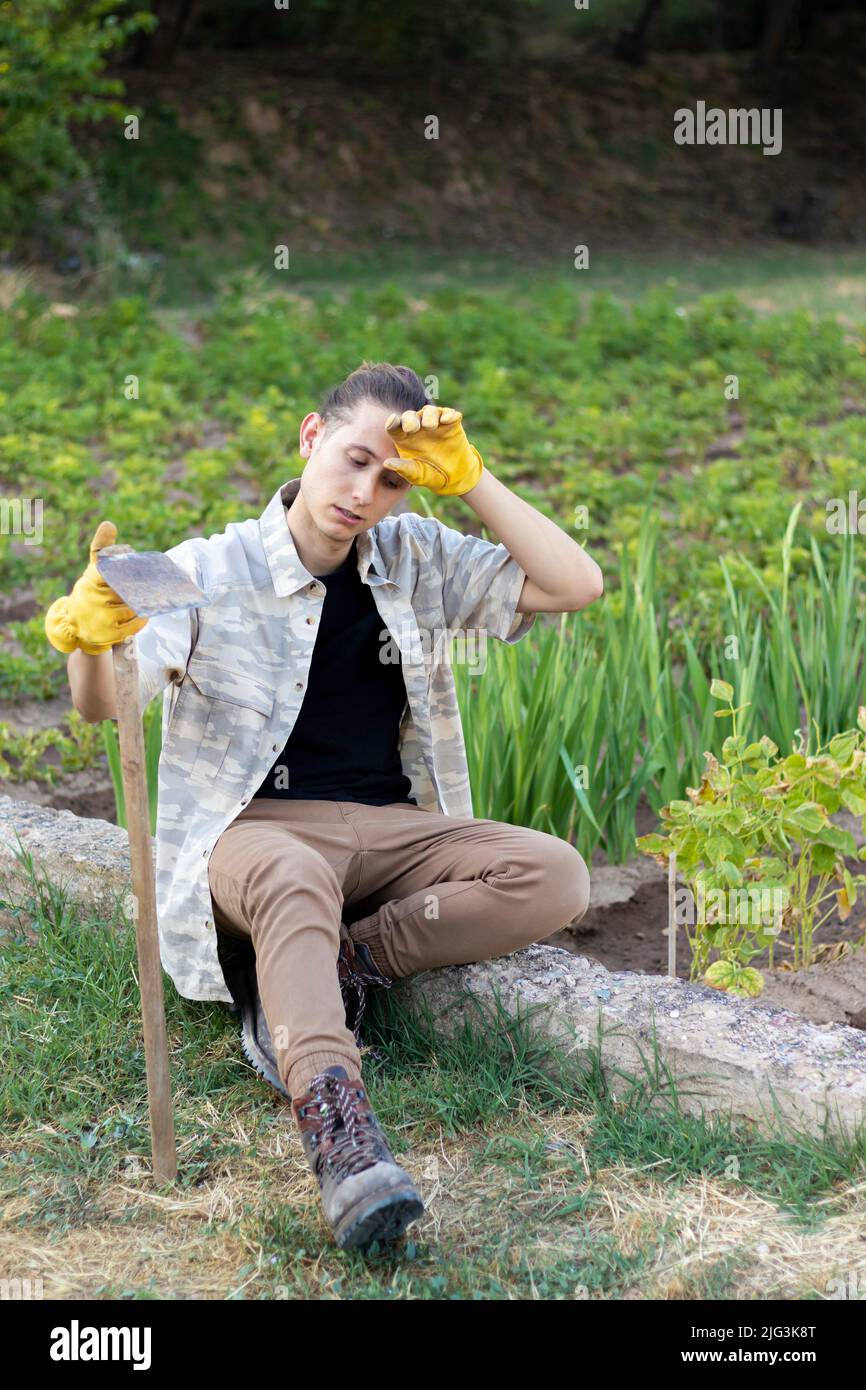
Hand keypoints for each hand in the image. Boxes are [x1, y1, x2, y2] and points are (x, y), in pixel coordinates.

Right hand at [44, 521, 148, 655]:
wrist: (75, 624)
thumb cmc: (90, 591)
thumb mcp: (93, 569)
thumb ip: (102, 548)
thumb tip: (109, 524)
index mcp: (92, 580)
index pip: (110, 571)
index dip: (127, 569)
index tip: (142, 566)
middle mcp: (95, 598)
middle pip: (128, 590)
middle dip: (142, 587)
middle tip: (159, 582)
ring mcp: (103, 617)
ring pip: (134, 607)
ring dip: (145, 603)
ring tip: (155, 598)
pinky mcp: (111, 633)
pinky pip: (135, 623)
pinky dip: (143, 617)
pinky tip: (146, 612)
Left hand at [383, 404, 483, 496]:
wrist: (455, 478)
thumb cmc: (431, 475)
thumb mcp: (417, 475)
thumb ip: (404, 468)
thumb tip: (386, 463)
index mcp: (404, 439)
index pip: (394, 427)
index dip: (392, 422)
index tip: (392, 421)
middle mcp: (418, 428)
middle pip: (410, 416)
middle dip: (410, 419)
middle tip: (412, 428)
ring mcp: (434, 424)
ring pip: (428, 411)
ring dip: (429, 416)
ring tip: (431, 426)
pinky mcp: (451, 423)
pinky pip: (448, 413)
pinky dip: (448, 414)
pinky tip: (447, 420)